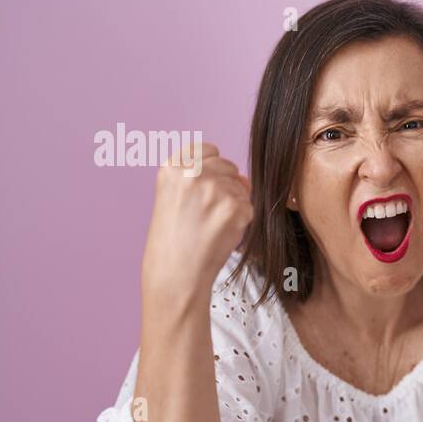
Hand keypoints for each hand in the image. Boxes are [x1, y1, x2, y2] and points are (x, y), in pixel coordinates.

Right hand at [141, 142, 252, 305]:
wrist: (175, 272)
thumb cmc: (175, 238)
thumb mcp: (175, 196)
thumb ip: (203, 177)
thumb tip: (244, 177)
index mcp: (173, 166)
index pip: (208, 149)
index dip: (210, 169)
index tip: (201, 189)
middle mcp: (193, 172)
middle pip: (228, 166)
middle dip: (225, 186)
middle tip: (205, 214)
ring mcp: (214, 189)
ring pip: (241, 187)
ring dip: (234, 205)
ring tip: (210, 225)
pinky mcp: (234, 207)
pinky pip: (249, 207)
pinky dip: (241, 221)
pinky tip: (221, 233)